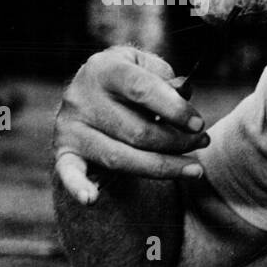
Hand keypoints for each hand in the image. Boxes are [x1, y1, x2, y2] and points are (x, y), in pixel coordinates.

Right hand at [53, 46, 208, 204]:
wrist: (91, 88)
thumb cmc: (129, 80)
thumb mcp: (146, 67)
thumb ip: (165, 80)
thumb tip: (184, 95)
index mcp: (104, 68)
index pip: (141, 90)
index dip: (174, 109)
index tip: (198, 124)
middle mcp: (81, 97)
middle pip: (136, 131)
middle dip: (176, 142)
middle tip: (202, 142)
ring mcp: (70, 126)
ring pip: (120, 157)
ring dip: (161, 168)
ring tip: (194, 169)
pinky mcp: (63, 151)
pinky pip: (68, 173)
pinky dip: (77, 187)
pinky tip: (91, 199)